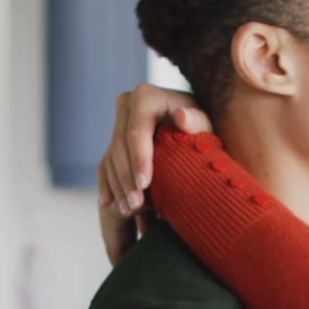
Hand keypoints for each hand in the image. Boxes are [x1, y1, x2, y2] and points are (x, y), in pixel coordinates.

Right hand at [97, 85, 211, 265]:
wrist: (192, 127)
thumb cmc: (201, 126)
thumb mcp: (204, 122)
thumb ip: (196, 120)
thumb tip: (181, 116)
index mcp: (146, 97)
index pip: (137, 130)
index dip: (138, 158)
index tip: (145, 184)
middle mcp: (126, 107)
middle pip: (120, 146)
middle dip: (126, 178)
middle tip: (136, 205)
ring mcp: (117, 124)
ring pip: (110, 158)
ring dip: (118, 186)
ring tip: (129, 210)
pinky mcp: (114, 142)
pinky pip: (105, 165)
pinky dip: (109, 185)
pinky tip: (111, 203)